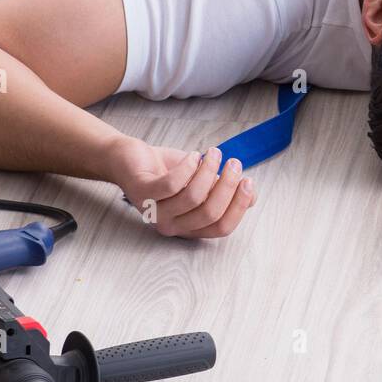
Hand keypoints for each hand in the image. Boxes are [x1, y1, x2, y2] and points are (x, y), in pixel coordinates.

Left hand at [109, 137, 256, 238]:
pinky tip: (193, 156)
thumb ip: (225, 190)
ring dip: (209, 171)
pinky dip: (188, 167)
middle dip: (228, 185)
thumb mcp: (203, 181)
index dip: (239, 206)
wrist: (130, 159)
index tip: (248, 182)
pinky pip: (172, 184)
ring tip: (214, 153)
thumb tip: (252, 196)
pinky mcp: (142, 194)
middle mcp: (172, 225)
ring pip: (193, 197)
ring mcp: (155, 212)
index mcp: (189, 226)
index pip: (221, 228)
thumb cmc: (167, 171)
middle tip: (235, 163)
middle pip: (210, 213)